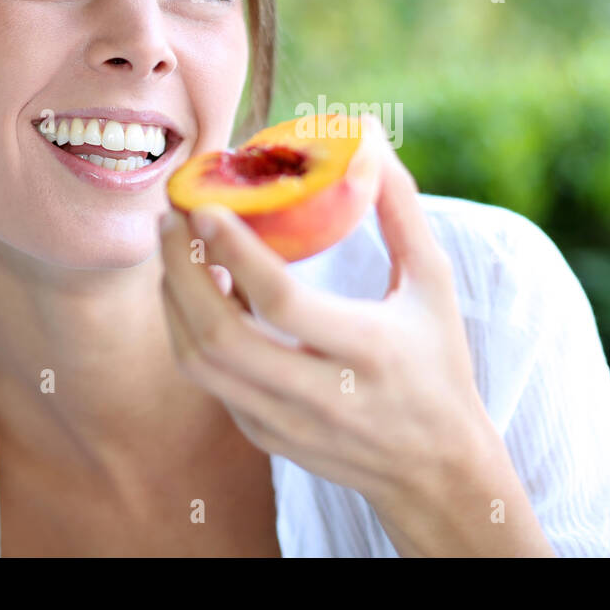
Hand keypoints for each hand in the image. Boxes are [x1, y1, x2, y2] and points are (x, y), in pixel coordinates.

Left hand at [157, 117, 495, 511]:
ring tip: (174, 248)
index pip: (281, 302)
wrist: (435, 467)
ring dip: (175, 301)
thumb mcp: (433, 284)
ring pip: (201, 363)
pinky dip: (191, 330)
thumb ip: (399, 210)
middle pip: (219, 337)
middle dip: (181, 270)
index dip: (234, 252)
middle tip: (171, 218)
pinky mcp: (265, 437)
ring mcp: (286, 423)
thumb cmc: (437, 364)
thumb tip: (367, 142)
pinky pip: (210, 381)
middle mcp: (321, 395)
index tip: (205, 205)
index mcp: (367, 352)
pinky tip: (198, 290)